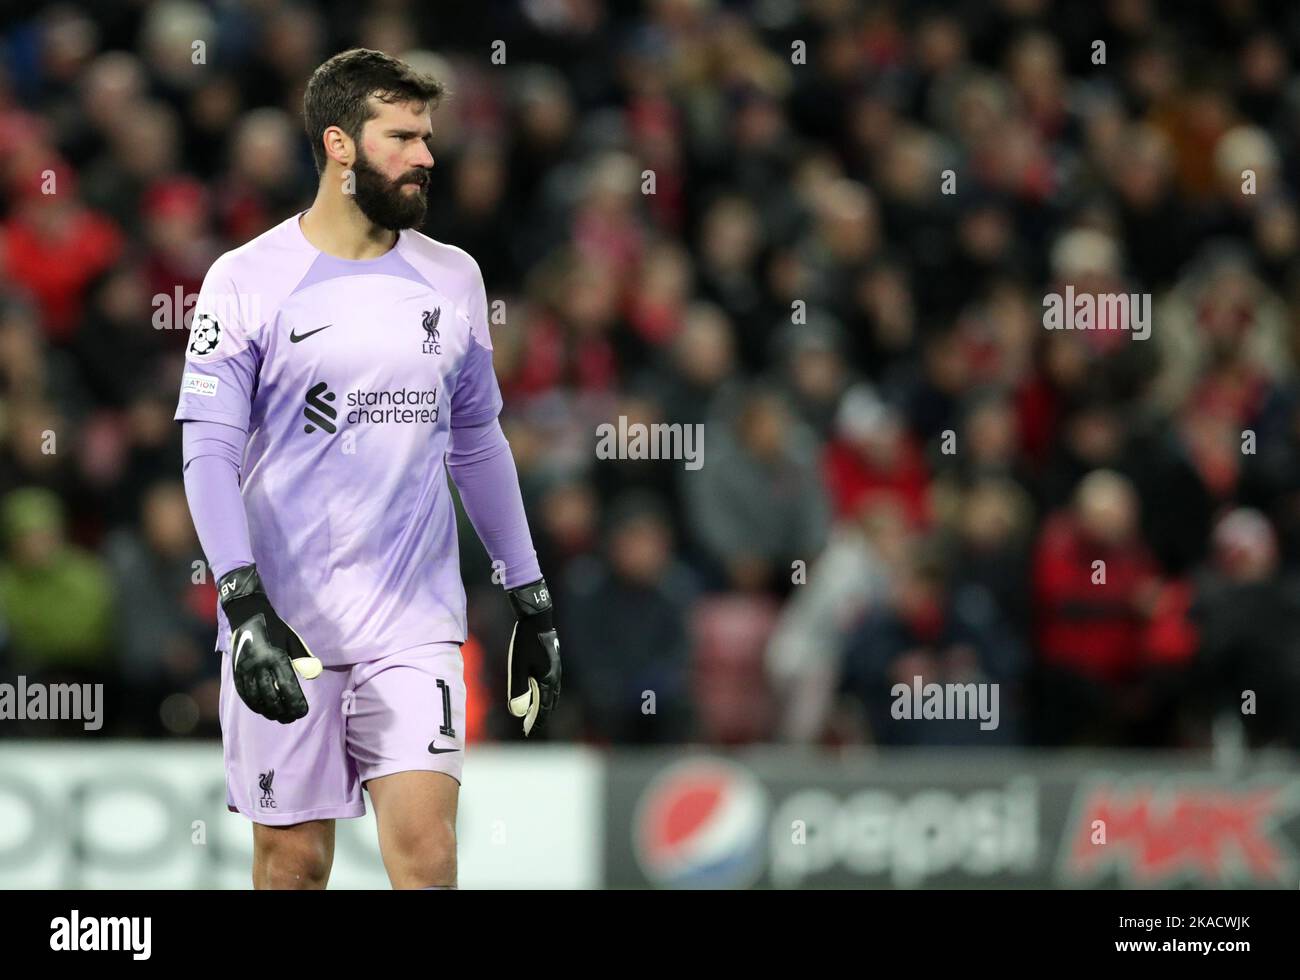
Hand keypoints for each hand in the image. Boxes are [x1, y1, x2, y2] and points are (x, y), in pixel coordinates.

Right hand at [218, 564, 321, 722]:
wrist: (246, 615)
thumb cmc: (275, 629)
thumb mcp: (293, 640)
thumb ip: (304, 659)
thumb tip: (314, 676)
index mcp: (276, 657)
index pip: (288, 687)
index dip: (296, 703)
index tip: (303, 712)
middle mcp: (259, 665)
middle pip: (272, 697)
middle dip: (284, 711)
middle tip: (293, 717)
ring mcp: (245, 670)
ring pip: (257, 699)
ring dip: (269, 712)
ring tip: (280, 717)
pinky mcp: (236, 672)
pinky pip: (244, 695)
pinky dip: (255, 705)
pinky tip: (263, 710)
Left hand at [506, 578, 561, 735]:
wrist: (538, 619)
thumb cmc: (525, 644)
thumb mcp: (518, 668)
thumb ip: (518, 690)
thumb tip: (517, 712)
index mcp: (546, 680)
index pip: (541, 707)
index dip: (534, 720)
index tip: (527, 731)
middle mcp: (554, 677)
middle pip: (549, 702)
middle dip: (540, 715)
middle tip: (531, 726)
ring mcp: (556, 669)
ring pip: (553, 693)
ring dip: (545, 705)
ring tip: (538, 712)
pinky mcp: (554, 661)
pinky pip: (553, 683)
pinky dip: (548, 693)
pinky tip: (542, 690)